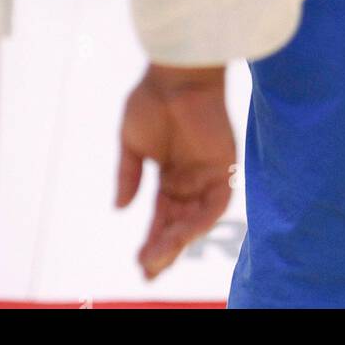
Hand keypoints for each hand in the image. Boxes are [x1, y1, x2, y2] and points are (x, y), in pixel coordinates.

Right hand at [116, 64, 234, 279]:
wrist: (176, 75)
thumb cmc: (151, 100)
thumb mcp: (132, 143)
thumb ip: (128, 176)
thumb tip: (120, 209)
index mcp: (169, 177)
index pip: (162, 218)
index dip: (152, 241)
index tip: (140, 265)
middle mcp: (190, 181)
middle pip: (179, 225)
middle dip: (164, 249)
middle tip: (148, 269)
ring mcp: (208, 175)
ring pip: (196, 220)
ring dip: (179, 240)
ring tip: (158, 255)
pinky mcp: (225, 167)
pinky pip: (216, 203)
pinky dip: (200, 221)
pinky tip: (181, 234)